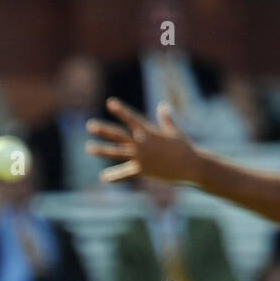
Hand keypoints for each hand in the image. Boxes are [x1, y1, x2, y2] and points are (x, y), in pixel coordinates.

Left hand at [85, 98, 200, 184]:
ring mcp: (141, 157)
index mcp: (149, 132)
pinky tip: (104, 177)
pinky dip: (115, 176)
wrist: (190, 166)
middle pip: (119, 135)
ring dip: (102, 150)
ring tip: (89, 148)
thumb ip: (166, 119)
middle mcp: (142, 144)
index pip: (131, 118)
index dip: (121, 110)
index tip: (110, 103)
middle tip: (90, 126)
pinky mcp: (143, 171)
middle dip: (104, 130)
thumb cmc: (184, 147)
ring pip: (117, 153)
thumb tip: (163, 106)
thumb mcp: (174, 131)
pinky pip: (126, 173)